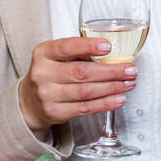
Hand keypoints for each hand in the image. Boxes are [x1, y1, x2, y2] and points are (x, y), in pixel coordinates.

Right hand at [18, 37, 136, 138]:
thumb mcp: (56, 56)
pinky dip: (105, 104)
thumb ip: (79, 52)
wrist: (29, 102)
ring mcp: (47, 95)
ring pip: (86, 92)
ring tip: (129, 83)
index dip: (88, 46)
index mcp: (43, 53)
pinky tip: (119, 98)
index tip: (108, 47)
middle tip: (130, 70)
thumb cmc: (51, 73)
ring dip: (112, 87)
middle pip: (82, 72)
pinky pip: (85, 108)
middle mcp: (42, 74)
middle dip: (111, 71)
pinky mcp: (55, 113)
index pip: (67, 47)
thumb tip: (114, 55)